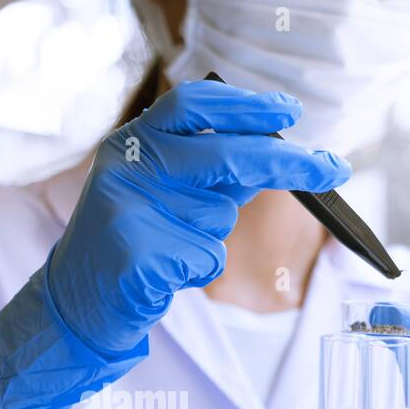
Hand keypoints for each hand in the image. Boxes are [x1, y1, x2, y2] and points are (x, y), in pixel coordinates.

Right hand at [0, 79, 350, 408]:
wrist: (75, 304)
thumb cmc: (129, 246)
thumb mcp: (162, 196)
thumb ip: (209, 173)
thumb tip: (279, 154)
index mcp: (130, 143)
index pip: (194, 104)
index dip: (246, 105)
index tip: (290, 112)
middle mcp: (126, 167)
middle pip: (225, 156)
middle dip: (288, 165)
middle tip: (334, 169)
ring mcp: (128, 210)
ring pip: (219, 218)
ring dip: (211, 239)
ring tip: (169, 251)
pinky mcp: (138, 255)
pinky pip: (206, 258)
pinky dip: (196, 272)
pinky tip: (162, 276)